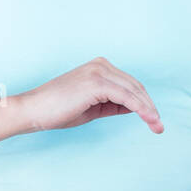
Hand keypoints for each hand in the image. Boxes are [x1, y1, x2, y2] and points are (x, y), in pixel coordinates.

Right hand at [18, 57, 162, 134]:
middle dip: (149, 106)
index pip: (128, 84)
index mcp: (98, 68)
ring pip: (134, 91)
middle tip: (159, 125)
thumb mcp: (90, 107)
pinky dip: (141, 109)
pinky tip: (149, 119)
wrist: (32, 110)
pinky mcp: (98, 82)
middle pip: (135, 86)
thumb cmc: (55, 111)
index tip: (152, 119)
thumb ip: (112, 104)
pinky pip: (127, 97)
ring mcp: (99, 71)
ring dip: (148, 109)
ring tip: (157, 126)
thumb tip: (133, 108)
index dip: (142, 102)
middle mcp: (101, 65)